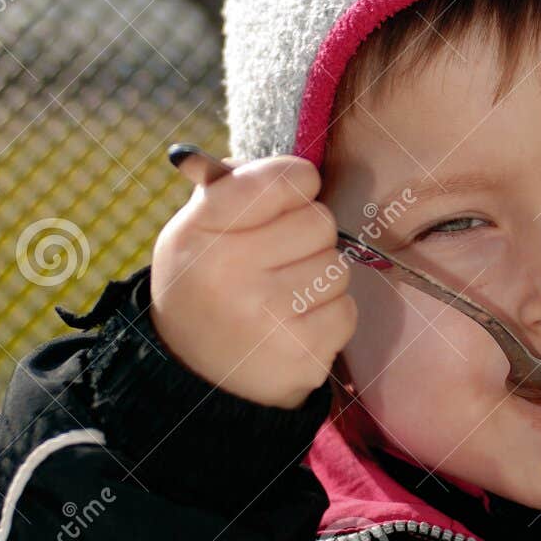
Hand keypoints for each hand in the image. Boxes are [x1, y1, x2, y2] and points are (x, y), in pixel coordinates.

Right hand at [150, 155, 357, 408]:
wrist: (194, 374)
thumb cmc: (204, 284)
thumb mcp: (195, 230)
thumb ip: (230, 187)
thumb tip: (276, 165)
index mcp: (203, 229)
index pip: (284, 179)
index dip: (296, 182)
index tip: (289, 196)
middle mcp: (232, 272)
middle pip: (320, 222)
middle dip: (307, 237)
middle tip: (278, 259)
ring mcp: (269, 317)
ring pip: (337, 268)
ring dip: (319, 279)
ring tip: (283, 298)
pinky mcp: (301, 355)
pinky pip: (346, 310)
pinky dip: (328, 316)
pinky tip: (295, 327)